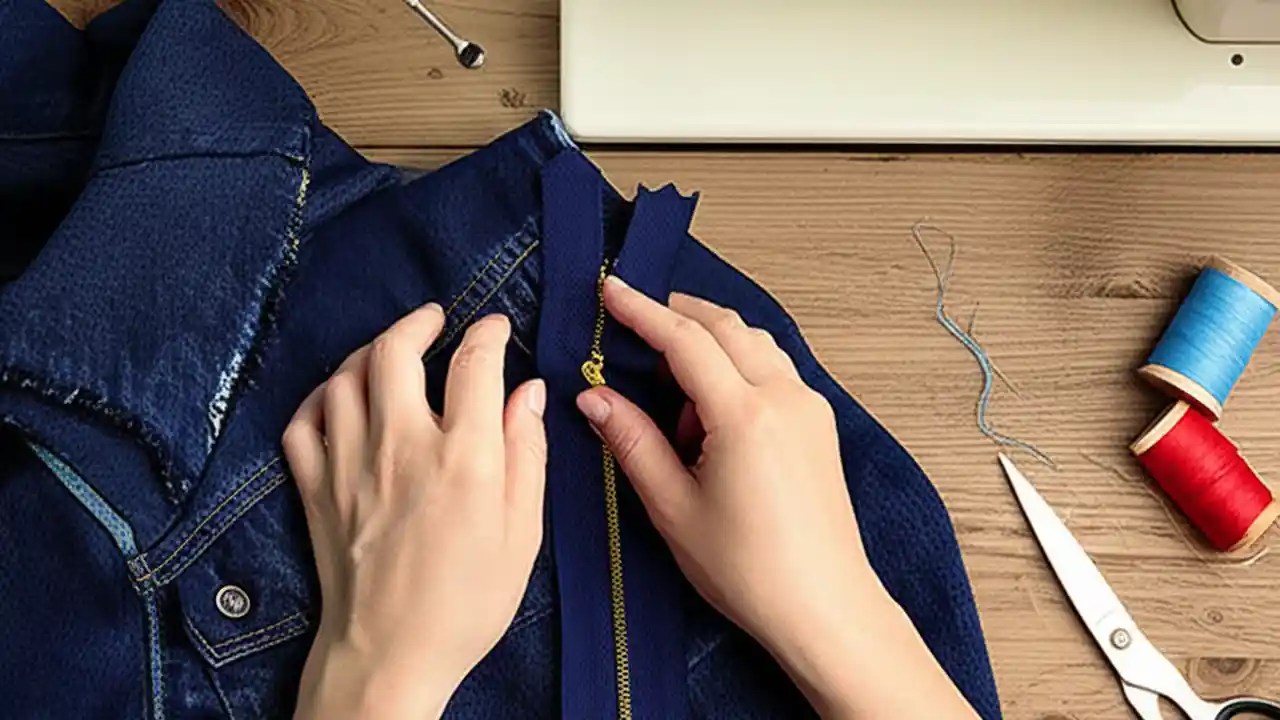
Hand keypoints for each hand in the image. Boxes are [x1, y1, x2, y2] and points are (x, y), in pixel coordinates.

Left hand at [284, 307, 546, 719]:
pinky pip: (303, 422)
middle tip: (436, 319)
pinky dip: (319, 398)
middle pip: (396, 350)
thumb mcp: (522, 533)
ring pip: (344, 377)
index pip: (475, 363)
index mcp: (462, 456)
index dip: (489, 333)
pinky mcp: (314, 488)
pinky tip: (339, 398)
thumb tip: (528, 393)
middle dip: (419, 322)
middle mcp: (401, 446)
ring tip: (390, 354)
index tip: (497, 328)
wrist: (389, 657)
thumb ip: (525, 453)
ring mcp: (349, 464)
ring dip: (369, 353)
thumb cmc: (466, 603)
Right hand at [576, 277, 976, 719]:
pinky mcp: (820, 425)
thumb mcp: (673, 508)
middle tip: (632, 325)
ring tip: (670, 395)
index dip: (641, 310)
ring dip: (709, 346)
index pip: (685, 339)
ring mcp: (809, 408)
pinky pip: (773, 371)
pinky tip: (711, 415)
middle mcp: (785, 398)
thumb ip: (633, 442)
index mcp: (746, 416)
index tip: (610, 289)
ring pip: (753, 344)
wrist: (825, 608)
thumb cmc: (749, 570)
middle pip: (725, 326)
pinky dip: (737, 370)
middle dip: (676, 316)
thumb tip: (593, 397)